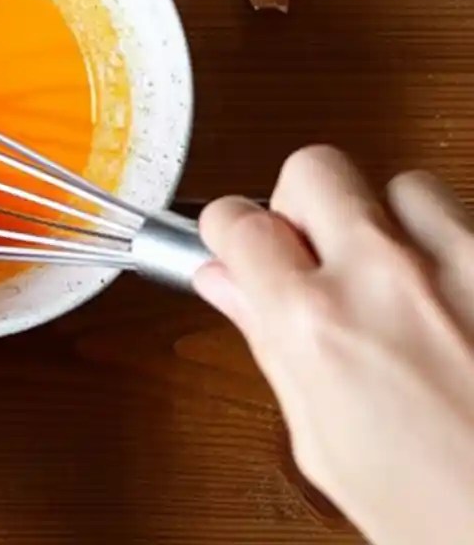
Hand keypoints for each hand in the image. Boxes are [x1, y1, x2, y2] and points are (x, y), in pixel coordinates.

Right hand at [195, 146, 473, 544]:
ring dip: (391, 224)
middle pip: (315, 168)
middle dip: (302, 203)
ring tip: (401, 286)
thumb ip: (272, 347)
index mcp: (316, 327)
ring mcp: (463, 266)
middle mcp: (387, 279)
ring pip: (403, 185)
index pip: (239, 221)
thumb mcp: (325, 443)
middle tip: (313, 252)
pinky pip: (470, 224)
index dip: (230, 230)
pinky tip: (455, 308)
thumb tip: (229, 287)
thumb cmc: (442, 513)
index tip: (237, 244)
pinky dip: (454, 253)